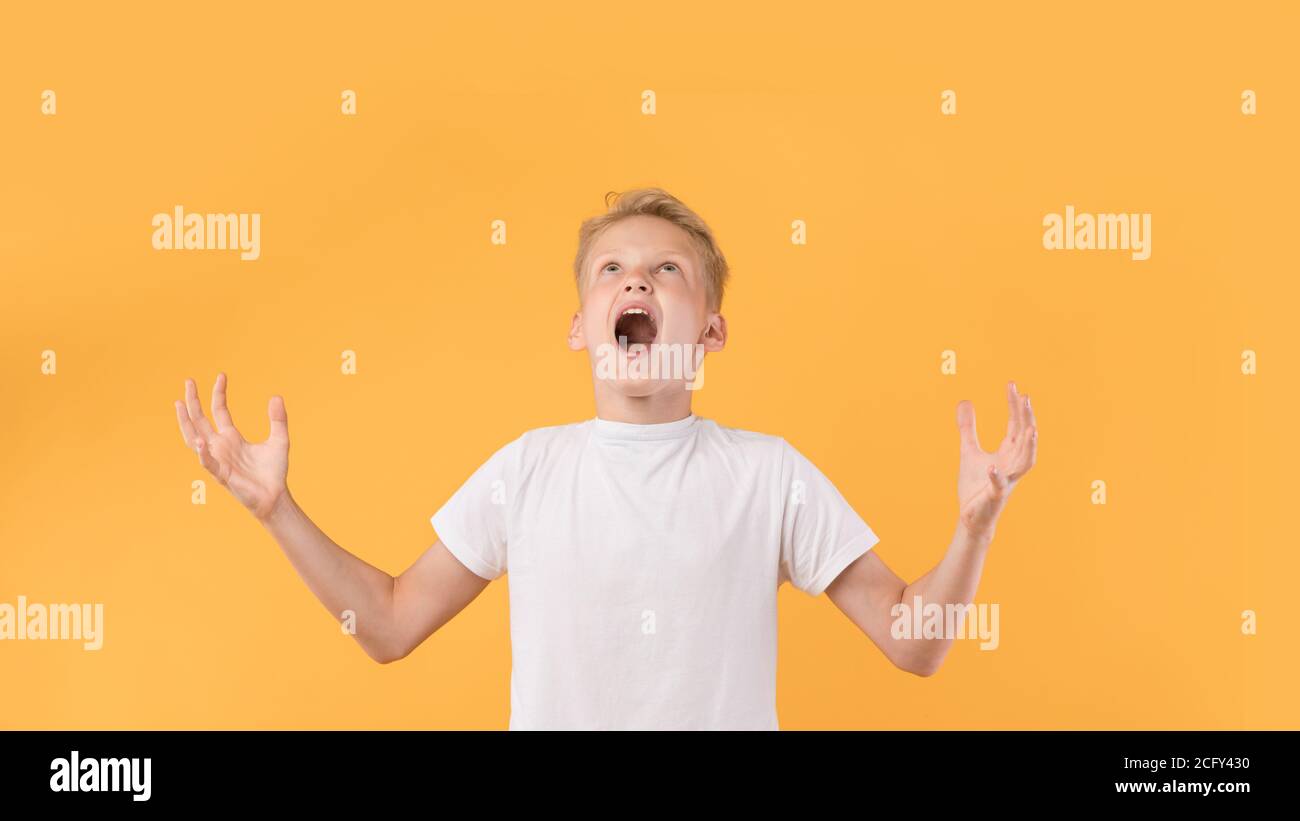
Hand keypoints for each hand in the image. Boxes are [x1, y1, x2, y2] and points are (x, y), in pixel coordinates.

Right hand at [174, 373, 289, 521]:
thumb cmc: (274, 471)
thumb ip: (278, 420)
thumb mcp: (280, 440)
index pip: (219, 410)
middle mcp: (220, 446)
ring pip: (194, 438)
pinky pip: (208, 463)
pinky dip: (203, 454)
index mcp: (231, 437)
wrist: (275, 496)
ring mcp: (218, 459)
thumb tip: (276, 396)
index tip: (221, 375)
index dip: (219, 393)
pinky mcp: (221, 474)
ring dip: (186, 422)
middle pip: (201, 420)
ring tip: (179, 404)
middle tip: (188, 381)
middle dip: (193, 401)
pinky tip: (199, 443)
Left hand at [954, 381, 1037, 537]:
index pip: (1015, 424)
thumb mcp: (968, 450)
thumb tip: (964, 401)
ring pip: (1025, 462)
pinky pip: (999, 486)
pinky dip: (997, 476)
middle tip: (1025, 396)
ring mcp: (1006, 480)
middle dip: (1025, 417)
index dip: (1015, 405)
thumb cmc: (976, 484)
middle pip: (1024, 437)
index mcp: (1008, 452)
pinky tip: (993, 467)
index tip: (1012, 384)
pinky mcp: (994, 496)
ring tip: (1032, 429)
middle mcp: (1012, 464)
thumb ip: (968, 427)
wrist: (972, 516)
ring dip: (1029, 446)